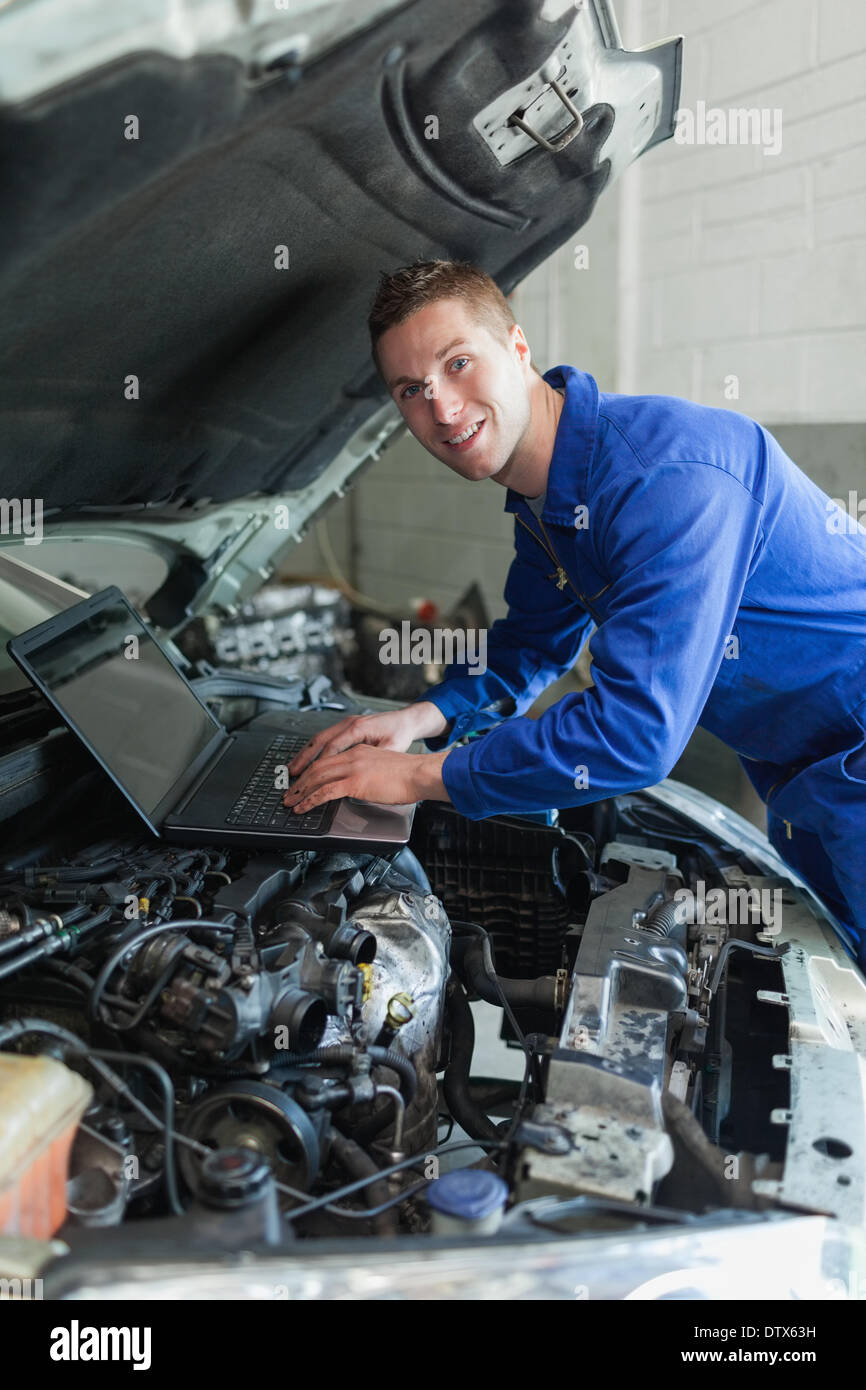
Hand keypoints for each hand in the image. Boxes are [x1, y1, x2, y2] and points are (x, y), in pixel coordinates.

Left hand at [284, 745, 450, 811]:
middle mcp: (352, 756)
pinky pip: (325, 791)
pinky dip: (310, 800)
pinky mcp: (354, 782)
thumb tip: (359, 788)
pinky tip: (303, 808)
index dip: (311, 770)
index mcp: (359, 752)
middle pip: (317, 767)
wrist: (419, 774)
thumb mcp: (383, 770)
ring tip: (290, 802)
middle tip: (289, 793)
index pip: (328, 759)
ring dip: (300, 792)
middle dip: (299, 782)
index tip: (301, 780)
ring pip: (316, 777)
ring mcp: (352, 768)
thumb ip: (367, 774)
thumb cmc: (409, 776)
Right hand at [286, 702, 448, 778]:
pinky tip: (306, 761)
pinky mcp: (345, 727)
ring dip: (304, 754)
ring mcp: (345, 724)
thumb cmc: (400, 733)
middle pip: (319, 741)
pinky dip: (313, 750)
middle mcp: (349, 723)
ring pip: (318, 739)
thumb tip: (362, 774)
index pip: (333, 746)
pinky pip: (324, 739)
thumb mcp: (392, 748)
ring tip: (293, 770)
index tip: (310, 778)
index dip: (320, 763)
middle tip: (292, 774)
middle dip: (304, 758)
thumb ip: (376, 759)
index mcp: (359, 728)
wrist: (406, 720)